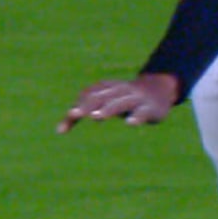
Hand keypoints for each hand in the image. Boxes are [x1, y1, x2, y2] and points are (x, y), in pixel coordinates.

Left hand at [58, 73, 179, 132]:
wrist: (158, 90)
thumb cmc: (123, 99)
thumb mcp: (104, 103)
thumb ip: (83, 112)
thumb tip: (58, 130)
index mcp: (107, 88)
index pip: (90, 94)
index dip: (80, 103)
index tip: (70, 116)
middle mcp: (120, 90)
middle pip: (102, 96)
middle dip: (88, 104)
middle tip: (74, 114)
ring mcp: (136, 98)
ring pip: (121, 102)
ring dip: (108, 108)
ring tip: (96, 117)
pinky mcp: (150, 108)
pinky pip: (143, 112)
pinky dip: (136, 117)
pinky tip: (130, 124)